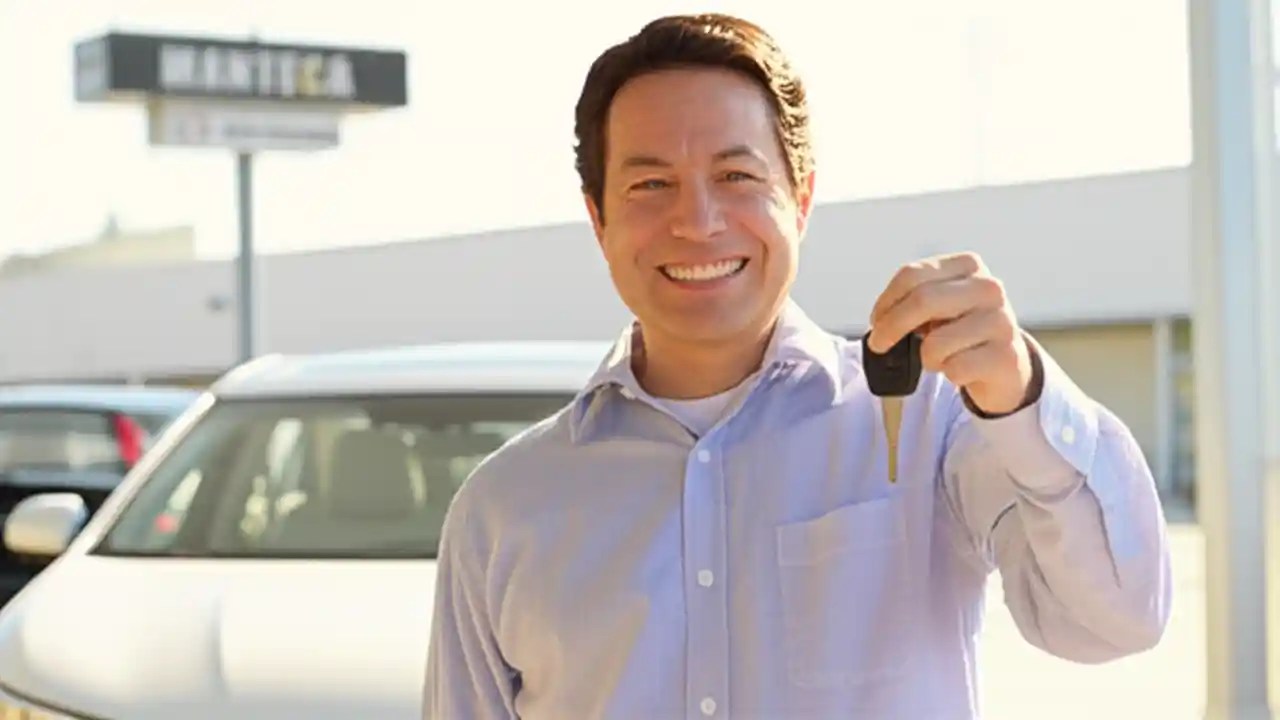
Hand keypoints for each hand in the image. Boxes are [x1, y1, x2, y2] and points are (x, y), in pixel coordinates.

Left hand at [866, 252, 1033, 415]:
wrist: (1006, 364)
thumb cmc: (960, 331)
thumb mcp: (939, 306)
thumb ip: (913, 303)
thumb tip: (881, 325)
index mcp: (968, 265)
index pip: (913, 275)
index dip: (886, 301)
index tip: (876, 321)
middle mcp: (989, 287)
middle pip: (923, 300)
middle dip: (891, 326)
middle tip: (878, 344)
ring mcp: (1001, 321)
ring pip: (936, 343)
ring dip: (927, 357)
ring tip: (942, 356)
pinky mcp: (1005, 356)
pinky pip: (954, 369)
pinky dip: (949, 374)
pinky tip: (962, 369)